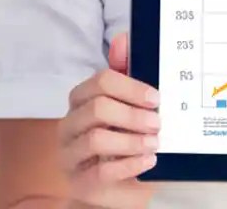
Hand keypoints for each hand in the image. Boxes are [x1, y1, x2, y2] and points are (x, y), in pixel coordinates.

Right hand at [55, 33, 159, 208]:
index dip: (131, 87)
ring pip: (96, 139)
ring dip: (132, 140)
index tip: (156, 99)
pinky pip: (101, 171)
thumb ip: (125, 75)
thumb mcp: (127, 107)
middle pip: (98, 108)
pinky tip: (147, 161)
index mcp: (81, 100)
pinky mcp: (79, 182)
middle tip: (157, 123)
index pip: (100, 81)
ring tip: (154, 144)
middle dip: (133, 115)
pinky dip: (129, 165)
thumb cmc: (121, 140)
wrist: (114, 187)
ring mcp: (70, 154)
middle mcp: (69, 124)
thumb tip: (122, 39)